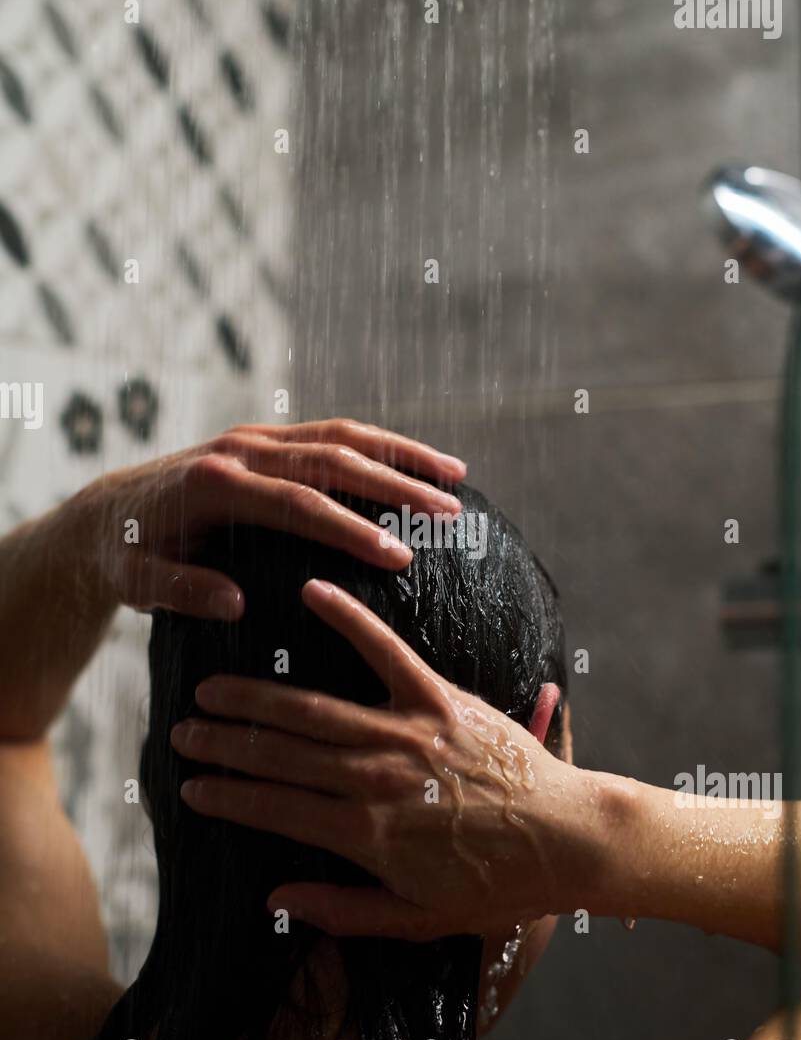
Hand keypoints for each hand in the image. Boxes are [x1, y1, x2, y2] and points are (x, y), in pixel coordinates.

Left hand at [75, 420, 464, 620]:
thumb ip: (179, 590)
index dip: (350, 528)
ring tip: (457, 477)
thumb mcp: (137, 582)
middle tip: (449, 514)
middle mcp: (241, 450)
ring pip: (342, 437)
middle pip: (333, 460)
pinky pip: (333, 436)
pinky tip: (420, 464)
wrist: (106, 513)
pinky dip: (380, 446)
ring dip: (402, 453)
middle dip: (397, 484)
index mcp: (215, 485)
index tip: (397, 554)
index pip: (297, 504)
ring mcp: (257, 439)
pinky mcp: (267, 441)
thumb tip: (234, 604)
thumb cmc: (126, 555)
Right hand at [172, 579, 613, 938]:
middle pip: (281, 756)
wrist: (571, 839)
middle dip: (226, 744)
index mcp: (367, 836)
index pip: (275, 810)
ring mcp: (409, 735)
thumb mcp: (417, 920)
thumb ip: (342, 909)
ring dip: (257, 698)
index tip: (191, 788)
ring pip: (314, 712)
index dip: (227, 797)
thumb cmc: (498, 885)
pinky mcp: (442, 701)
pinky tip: (311, 592)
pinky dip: (350, 619)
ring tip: (213, 688)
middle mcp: (378, 780)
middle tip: (183, 731)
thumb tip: (274, 897)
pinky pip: (388, 653)